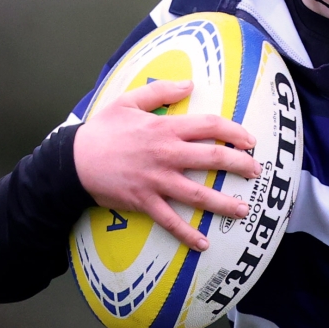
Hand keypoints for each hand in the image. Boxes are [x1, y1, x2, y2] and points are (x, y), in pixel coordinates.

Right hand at [74, 79, 261, 251]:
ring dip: (224, 203)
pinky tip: (204, 244)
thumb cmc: (101, 130)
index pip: (209, 126)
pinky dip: (187, 234)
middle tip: (256, 171)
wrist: (72, 161)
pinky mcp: (144, 201)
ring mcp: (156, 180)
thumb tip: (190, 84)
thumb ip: (160, 91)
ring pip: (197, 193)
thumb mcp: (127, 101)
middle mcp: (166, 154)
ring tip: (244, 210)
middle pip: (212, 158)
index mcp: (164, 128)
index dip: (234, 131)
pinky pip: (170, 220)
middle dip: (239, 165)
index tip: (250, 140)